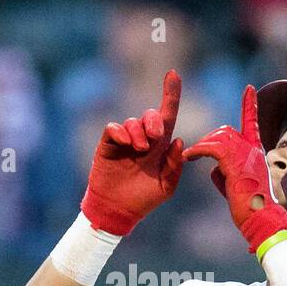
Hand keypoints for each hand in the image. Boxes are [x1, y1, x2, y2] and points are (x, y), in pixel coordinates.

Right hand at [81, 69, 184, 234]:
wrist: (118, 211)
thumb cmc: (144, 200)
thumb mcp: (166, 186)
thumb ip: (174, 165)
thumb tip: (177, 140)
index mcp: (160, 146)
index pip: (167, 115)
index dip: (171, 94)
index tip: (173, 74)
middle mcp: (143, 139)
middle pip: (150, 115)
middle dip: (154, 121)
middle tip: (156, 137)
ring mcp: (125, 141)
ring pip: (132, 122)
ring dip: (139, 132)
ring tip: (140, 149)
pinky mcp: (108, 145)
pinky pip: (114, 128)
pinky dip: (121, 131)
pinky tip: (126, 142)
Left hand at [182, 84, 286, 253]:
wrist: (260, 219)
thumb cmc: (249, 208)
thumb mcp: (236, 185)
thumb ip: (226, 171)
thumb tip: (215, 167)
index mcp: (256, 153)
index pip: (252, 123)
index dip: (249, 106)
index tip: (249, 89)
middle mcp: (253, 150)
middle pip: (226, 130)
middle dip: (208, 140)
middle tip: (194, 155)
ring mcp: (247, 154)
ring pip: (219, 136)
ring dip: (201, 146)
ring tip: (190, 158)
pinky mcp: (236, 162)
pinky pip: (213, 147)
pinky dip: (198, 151)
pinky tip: (189, 158)